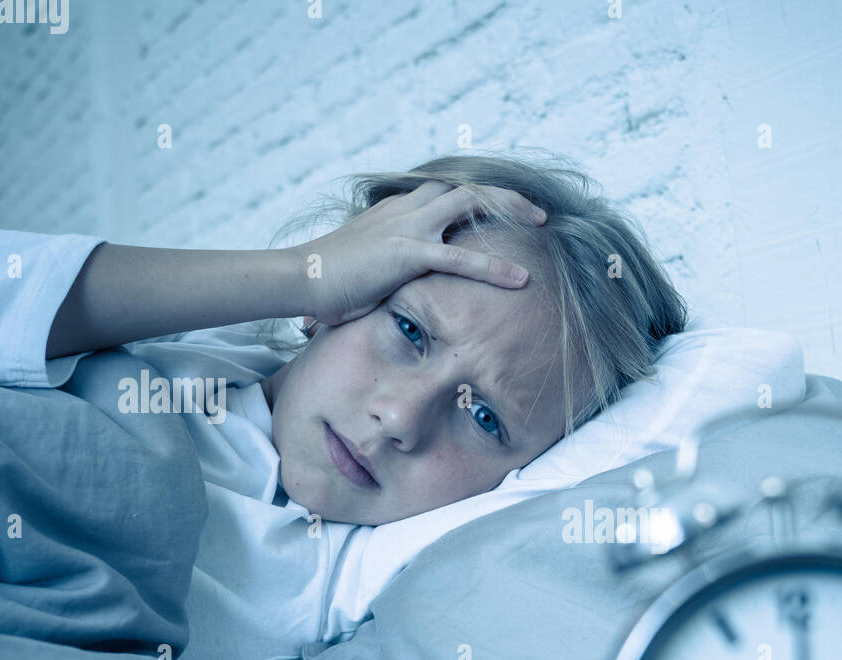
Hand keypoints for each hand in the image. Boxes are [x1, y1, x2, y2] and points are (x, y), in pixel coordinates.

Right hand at [290, 180, 547, 325]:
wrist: (298, 279)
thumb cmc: (326, 282)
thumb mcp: (366, 268)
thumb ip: (391, 270)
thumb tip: (398, 293)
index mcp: (396, 210)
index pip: (444, 190)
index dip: (476, 195)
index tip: (503, 207)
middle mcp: (405, 210)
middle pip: (464, 185)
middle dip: (503, 193)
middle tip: (536, 212)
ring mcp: (407, 227)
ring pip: (469, 203)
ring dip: (510, 209)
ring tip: (542, 224)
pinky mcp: (407, 253)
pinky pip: (461, 257)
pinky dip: (494, 267)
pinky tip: (520, 278)